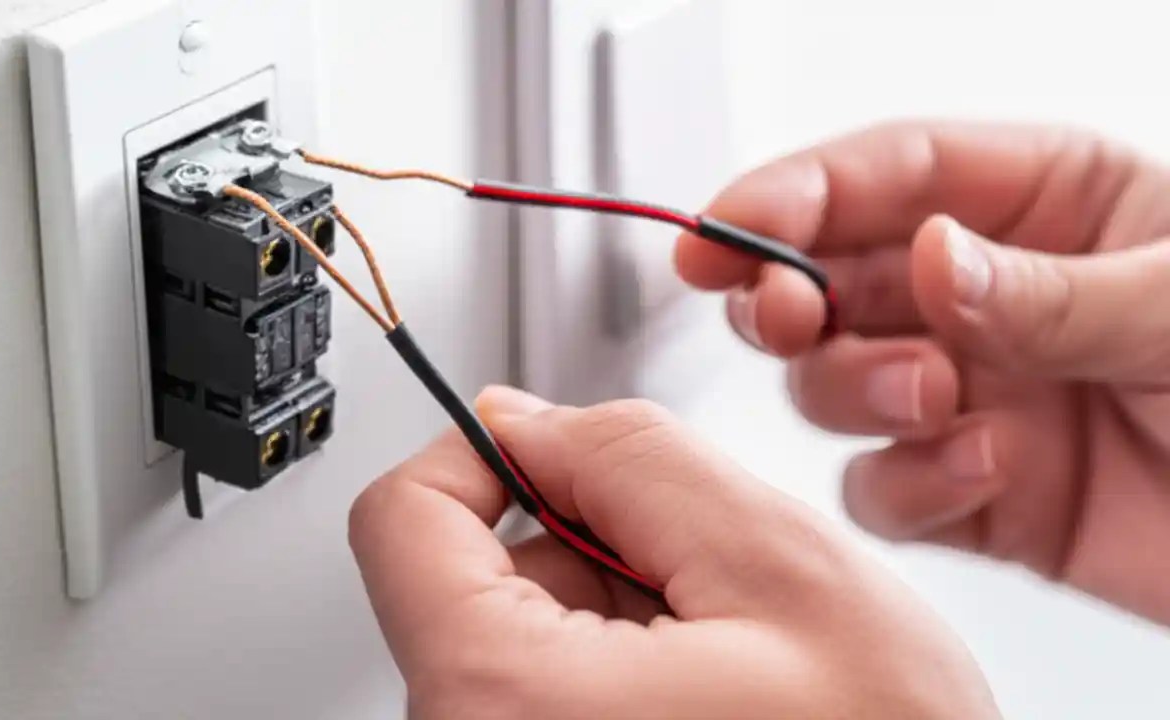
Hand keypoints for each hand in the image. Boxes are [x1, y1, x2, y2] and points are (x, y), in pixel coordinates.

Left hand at [349, 387, 996, 718]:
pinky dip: (625, 659)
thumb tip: (525, 421)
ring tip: (726, 653)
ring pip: (524, 627)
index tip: (547, 446)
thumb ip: (632, 457)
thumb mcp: (777, 567)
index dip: (478, 452)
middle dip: (588, 540)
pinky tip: (711, 690)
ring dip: (622, 603)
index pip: (400, 519)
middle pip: (470, 573)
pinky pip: (554, 684)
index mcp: (504, 703)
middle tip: (701, 583)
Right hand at [676, 121, 1169, 624]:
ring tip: (932, 396)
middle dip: (785, 294)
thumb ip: (1050, 287)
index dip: (787, 194)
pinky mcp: (973, 492)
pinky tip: (981, 471)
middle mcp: (987, 296)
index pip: (885, 174)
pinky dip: (910, 486)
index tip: (719, 230)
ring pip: (834, 383)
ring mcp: (972, 394)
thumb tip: (929, 262)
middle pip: (829, 278)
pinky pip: (884, 488)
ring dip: (856, 389)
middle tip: (782, 313)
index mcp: (1042, 203)